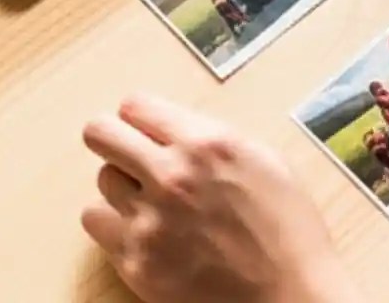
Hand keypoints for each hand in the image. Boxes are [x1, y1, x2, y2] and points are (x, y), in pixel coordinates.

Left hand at [81, 95, 359, 302]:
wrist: (291, 298)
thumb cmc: (288, 234)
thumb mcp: (264, 161)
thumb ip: (213, 137)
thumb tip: (175, 127)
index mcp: (206, 145)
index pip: (134, 105)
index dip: (140, 117)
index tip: (146, 128)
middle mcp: (172, 177)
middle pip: (100, 133)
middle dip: (114, 139)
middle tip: (129, 153)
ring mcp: (149, 222)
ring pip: (101, 181)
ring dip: (122, 186)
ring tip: (152, 202)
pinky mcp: (136, 262)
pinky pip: (96, 223)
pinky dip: (115, 224)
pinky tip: (144, 229)